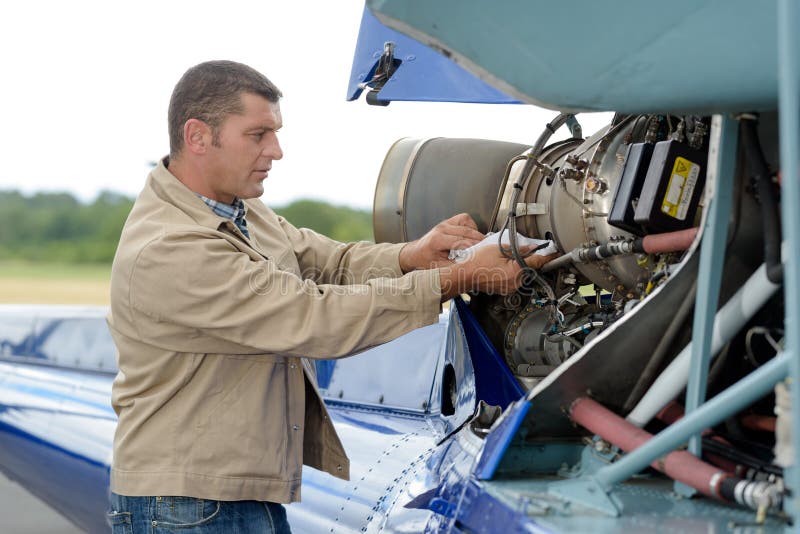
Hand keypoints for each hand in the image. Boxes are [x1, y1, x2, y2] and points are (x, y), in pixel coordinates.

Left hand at [399, 213, 483, 271]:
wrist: (415, 253)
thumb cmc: (425, 261)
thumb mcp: (439, 268)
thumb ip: (454, 266)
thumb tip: (470, 265)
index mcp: (437, 240)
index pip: (461, 242)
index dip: (474, 248)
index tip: (482, 254)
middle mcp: (441, 229)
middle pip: (466, 231)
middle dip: (478, 241)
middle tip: (486, 249)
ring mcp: (445, 223)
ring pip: (467, 222)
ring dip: (475, 232)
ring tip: (478, 243)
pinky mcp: (448, 221)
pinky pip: (464, 219)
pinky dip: (470, 226)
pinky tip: (470, 236)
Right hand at [438, 244, 558, 300]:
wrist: (465, 275)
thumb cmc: (477, 262)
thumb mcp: (499, 249)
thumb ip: (519, 249)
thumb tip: (532, 248)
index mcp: (516, 271)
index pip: (538, 262)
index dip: (548, 256)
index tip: (556, 253)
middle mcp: (516, 282)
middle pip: (530, 268)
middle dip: (527, 259)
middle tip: (517, 251)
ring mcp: (510, 287)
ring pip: (522, 273)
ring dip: (518, 265)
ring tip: (503, 259)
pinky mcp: (505, 289)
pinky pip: (514, 279)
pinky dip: (512, 272)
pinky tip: (501, 266)